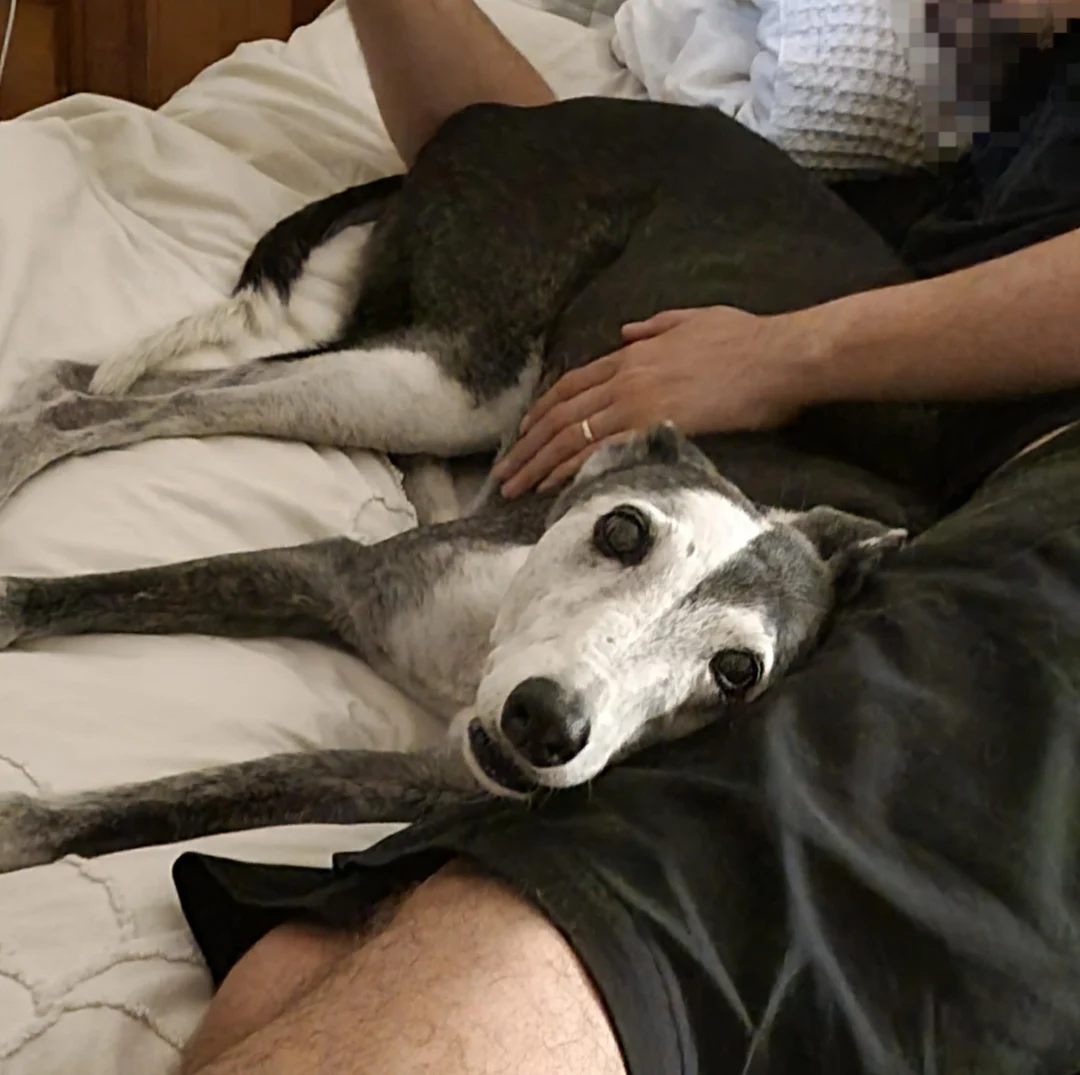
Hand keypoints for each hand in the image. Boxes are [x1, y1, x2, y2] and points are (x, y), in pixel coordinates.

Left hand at [492, 305, 808, 496]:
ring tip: (511, 488)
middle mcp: (624, 378)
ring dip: (534, 464)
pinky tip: (548, 488)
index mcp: (632, 355)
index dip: (541, 411)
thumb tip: (627, 332)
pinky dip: (566, 471)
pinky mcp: (652, 427)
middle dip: (524, 446)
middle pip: (558, 415)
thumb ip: (654, 327)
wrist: (778, 357)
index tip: (522, 433)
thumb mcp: (694, 319)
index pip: (570, 386)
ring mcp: (635, 403)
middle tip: (501, 473)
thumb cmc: (745, 339)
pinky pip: (597, 453)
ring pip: (568, 437)